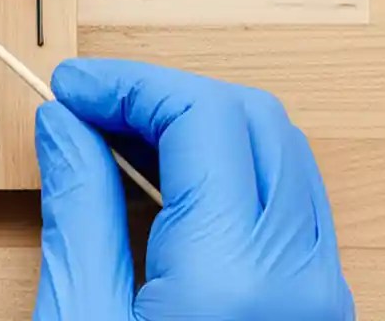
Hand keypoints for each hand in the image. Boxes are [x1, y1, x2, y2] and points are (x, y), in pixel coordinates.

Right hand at [32, 58, 354, 320]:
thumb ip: (78, 216)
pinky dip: (231, 170)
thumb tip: (65, 127)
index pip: (203, 116)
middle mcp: (298, 275)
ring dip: (202, 127)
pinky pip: (288, 201)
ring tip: (122, 142)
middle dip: (168, 96)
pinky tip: (170, 184)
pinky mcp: (316, 304)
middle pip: (252, 118)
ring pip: (279, 152)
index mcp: (235, 276)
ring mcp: (319, 290)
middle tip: (93, 108)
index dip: (131, 85)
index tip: (76, 89)